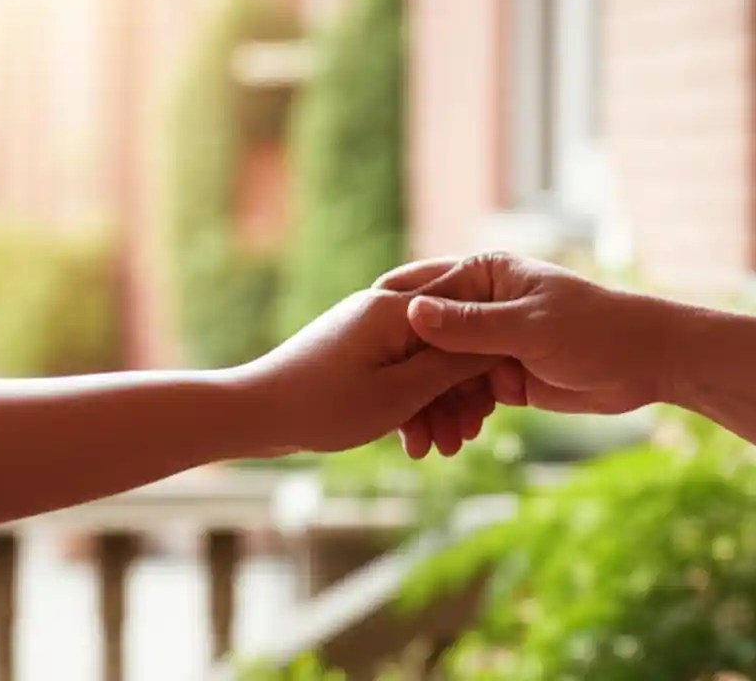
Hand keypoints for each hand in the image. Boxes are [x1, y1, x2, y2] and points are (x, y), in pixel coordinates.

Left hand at [243, 289, 496, 454]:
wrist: (253, 415)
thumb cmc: (324, 406)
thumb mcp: (401, 392)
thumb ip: (454, 366)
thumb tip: (500, 343)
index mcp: (398, 307)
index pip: (469, 321)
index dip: (491, 363)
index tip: (502, 401)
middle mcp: (385, 308)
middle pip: (448, 345)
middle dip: (462, 394)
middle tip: (469, 437)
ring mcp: (369, 330)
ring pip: (424, 365)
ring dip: (438, 407)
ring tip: (445, 449)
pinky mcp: (357, 352)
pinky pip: (400, 373)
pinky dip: (411, 405)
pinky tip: (416, 445)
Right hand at [375, 253, 678, 456]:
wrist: (645, 363)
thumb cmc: (594, 330)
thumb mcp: (528, 328)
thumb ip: (470, 327)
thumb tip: (411, 313)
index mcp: (483, 275)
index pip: (421, 294)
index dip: (393, 328)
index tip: (366, 362)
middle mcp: (480, 305)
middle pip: (425, 341)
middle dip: (412, 381)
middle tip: (399, 421)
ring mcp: (489, 341)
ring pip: (442, 374)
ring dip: (434, 406)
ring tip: (425, 441)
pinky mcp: (501, 374)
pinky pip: (465, 395)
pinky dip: (457, 416)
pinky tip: (450, 440)